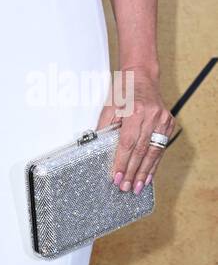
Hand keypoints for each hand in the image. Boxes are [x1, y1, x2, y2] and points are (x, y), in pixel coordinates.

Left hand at [96, 67, 173, 194]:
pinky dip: (154, 163)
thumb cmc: (123, 91)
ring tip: (137, 187)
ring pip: (154, 152)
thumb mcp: (110, 107)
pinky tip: (148, 175)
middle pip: (141, 150)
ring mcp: (163, 120)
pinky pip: (160, 147)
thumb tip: (96, 148)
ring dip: (145, 172)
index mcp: (135, 111)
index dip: (122, 162)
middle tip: (125, 188)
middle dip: (132, 172)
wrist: (141, 76)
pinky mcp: (169, 123)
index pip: (128, 143)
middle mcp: (151, 116)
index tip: (116, 177)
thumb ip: (105, 128)